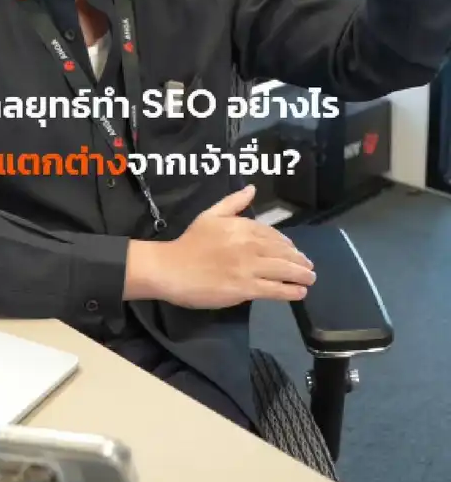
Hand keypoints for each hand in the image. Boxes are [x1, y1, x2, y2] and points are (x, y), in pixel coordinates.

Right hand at [153, 186, 315, 308]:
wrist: (171, 268)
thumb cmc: (190, 242)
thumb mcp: (210, 215)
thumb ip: (233, 202)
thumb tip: (252, 189)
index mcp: (242, 226)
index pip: (272, 234)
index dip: (286, 243)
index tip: (293, 250)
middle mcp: (249, 245)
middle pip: (282, 252)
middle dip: (299, 260)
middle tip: (308, 266)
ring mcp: (248, 268)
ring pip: (282, 270)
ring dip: (300, 274)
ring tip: (310, 278)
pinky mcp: (244, 288)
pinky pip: (273, 289)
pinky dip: (290, 291)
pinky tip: (300, 292)